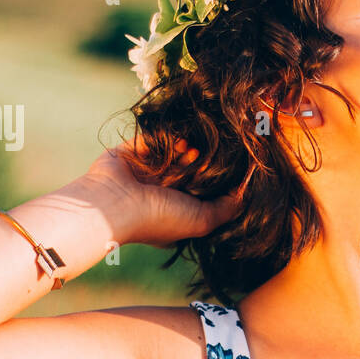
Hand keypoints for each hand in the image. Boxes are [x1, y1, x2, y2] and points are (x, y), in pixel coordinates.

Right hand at [78, 137, 237, 248]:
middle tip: (210, 155)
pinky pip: (151, 140)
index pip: (198, 192)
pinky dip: (165, 138)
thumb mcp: (202, 220)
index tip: (231, 169)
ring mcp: (142, 173)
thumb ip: (227, 208)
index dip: (214, 181)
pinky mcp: (128, 153)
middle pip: (187, 171)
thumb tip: (246, 191)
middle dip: (201, 163)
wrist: (113, 204)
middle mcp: (157, 193)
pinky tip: (179, 138)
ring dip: (185, 149)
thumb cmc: (158, 217)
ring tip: (193, 150)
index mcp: (173, 211)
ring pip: (170, 154)